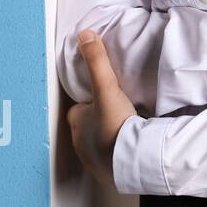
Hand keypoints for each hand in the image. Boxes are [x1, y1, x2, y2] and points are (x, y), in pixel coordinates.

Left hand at [67, 30, 137, 188]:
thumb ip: (97, 62)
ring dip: (107, 137)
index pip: (78, 108)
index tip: (104, 98)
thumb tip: (85, 35)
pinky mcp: (104, 172)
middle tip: (117, 114)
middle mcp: (79, 141)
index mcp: (75, 121)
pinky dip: (115, 154)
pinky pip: (107, 159)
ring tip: (124, 130)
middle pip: (87, 125)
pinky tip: (126, 148)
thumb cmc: (115, 126)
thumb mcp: (107, 88)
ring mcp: (91, 158)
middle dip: (98, 120)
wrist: (131, 160)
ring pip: (97, 143)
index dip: (90, 102)